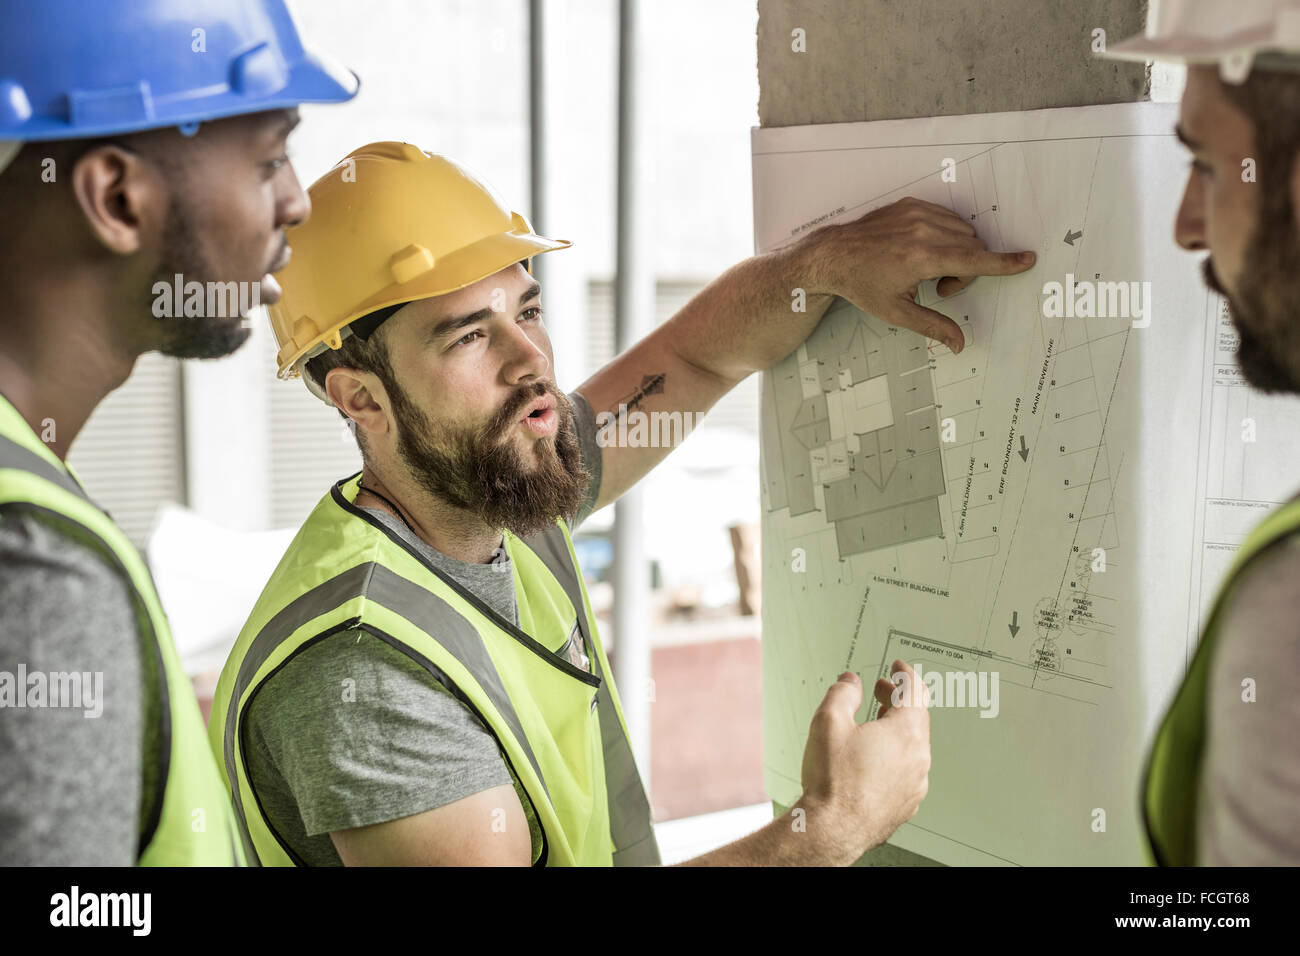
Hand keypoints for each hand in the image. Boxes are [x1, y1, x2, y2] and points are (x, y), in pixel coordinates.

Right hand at [798, 659, 930, 862]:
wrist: (831, 829)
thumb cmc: (833, 781)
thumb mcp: (828, 721)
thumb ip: (843, 693)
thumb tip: (850, 682)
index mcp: (906, 733)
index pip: (915, 691)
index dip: (905, 673)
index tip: (899, 667)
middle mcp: (918, 758)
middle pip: (917, 718)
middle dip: (899, 699)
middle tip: (882, 690)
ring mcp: (915, 784)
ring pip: (913, 746)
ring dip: (897, 729)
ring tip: (874, 723)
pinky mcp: (906, 804)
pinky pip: (907, 771)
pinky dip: (895, 756)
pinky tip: (873, 758)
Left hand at [800, 197, 1035, 352]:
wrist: (834, 255)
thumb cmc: (863, 285)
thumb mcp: (896, 313)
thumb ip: (933, 326)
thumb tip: (959, 345)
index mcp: (922, 258)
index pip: (974, 261)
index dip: (1004, 263)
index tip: (1028, 259)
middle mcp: (923, 231)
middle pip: (973, 248)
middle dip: (966, 271)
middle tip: (938, 287)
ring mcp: (918, 213)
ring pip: (964, 232)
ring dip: (957, 252)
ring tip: (927, 268)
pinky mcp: (913, 203)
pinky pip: (948, 218)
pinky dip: (945, 235)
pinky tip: (921, 249)